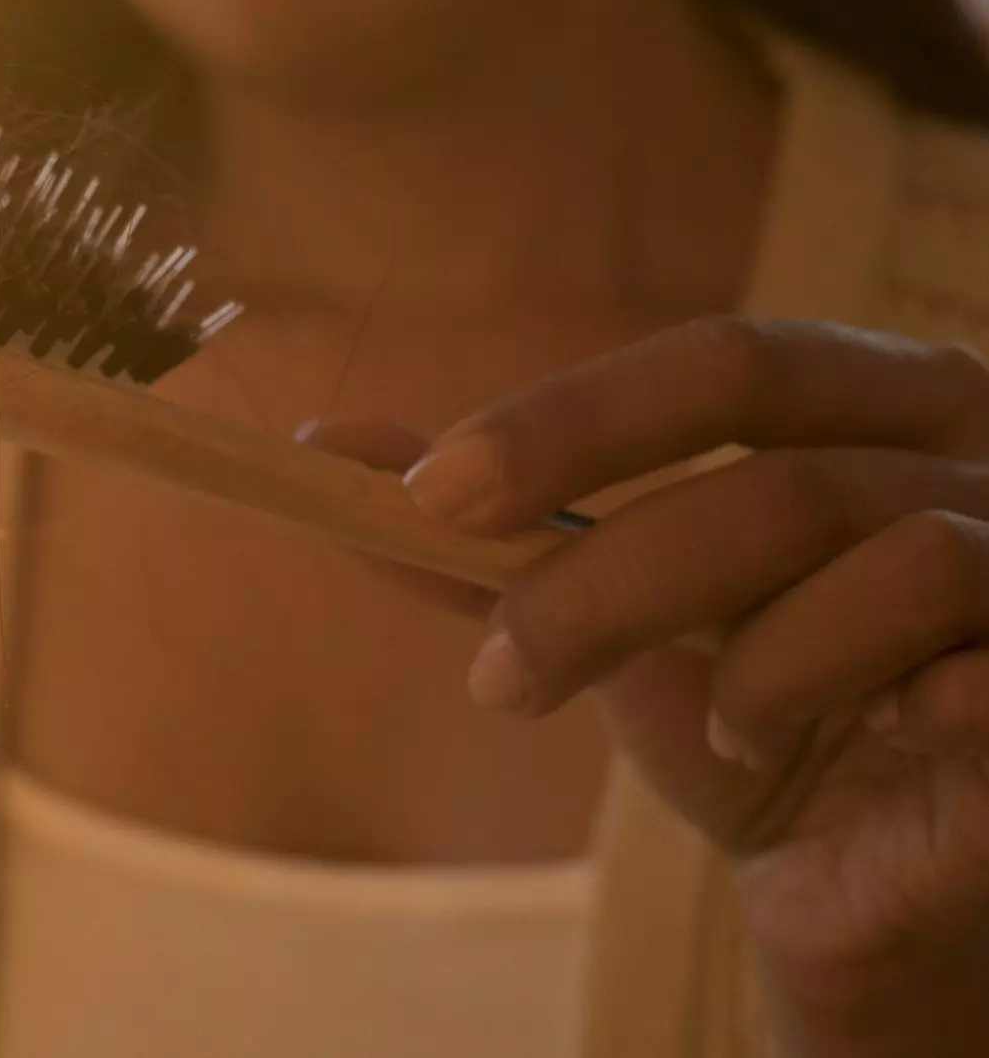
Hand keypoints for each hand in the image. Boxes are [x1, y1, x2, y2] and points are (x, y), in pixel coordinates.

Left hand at [310, 317, 988, 1054]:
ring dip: (758, 671)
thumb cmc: (756, 716)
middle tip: (496, 680)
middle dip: (608, 580)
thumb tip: (322, 455)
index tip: (430, 494)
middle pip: (779, 476)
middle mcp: (973, 455)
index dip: (577, 419)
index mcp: (873, 403)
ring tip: (718, 737)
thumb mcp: (616, 620)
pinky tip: (866, 742)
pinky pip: (987, 666)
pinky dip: (894, 707)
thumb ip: (492, 539)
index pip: (731, 361)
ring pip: (895, 563)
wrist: (878, 882)